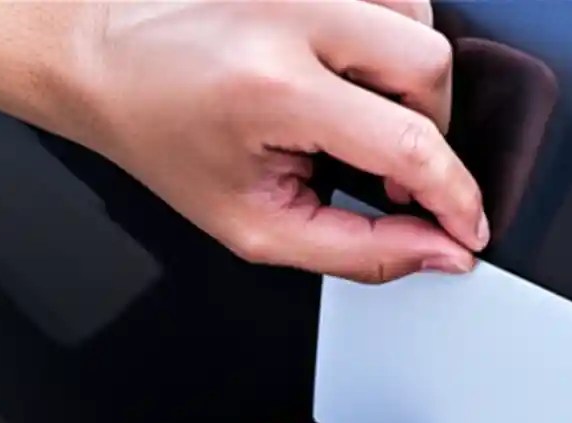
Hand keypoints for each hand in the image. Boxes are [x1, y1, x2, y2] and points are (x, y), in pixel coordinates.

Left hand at [72, 0, 487, 282]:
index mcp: (274, 88)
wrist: (105, 60)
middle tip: (393, 170)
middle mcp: (292, 16)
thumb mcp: (256, 226)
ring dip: (413, 81)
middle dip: (432, 132)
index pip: (409, 144)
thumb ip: (359, 250)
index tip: (467, 226)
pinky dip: (392, 35)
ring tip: (366, 115)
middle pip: (430, 65)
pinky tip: (355, 71)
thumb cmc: (166, 138)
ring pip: (420, 18)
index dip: (456, 197)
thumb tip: (438, 250)